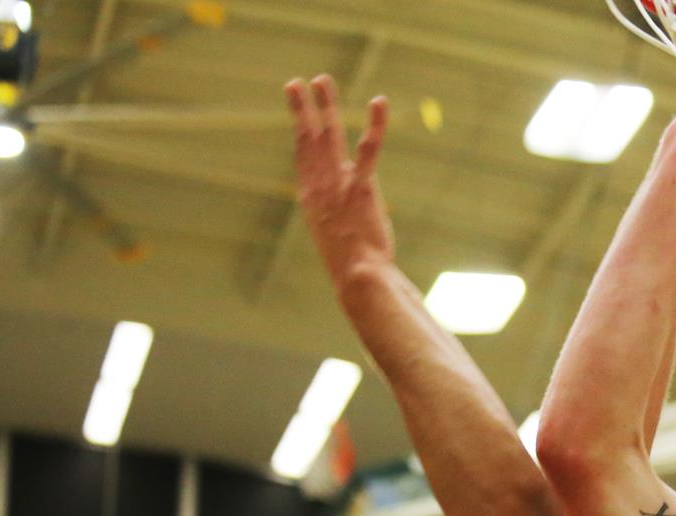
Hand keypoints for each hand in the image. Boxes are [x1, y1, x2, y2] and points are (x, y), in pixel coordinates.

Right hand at [286, 74, 393, 285]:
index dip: (299, 129)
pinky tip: (379, 102)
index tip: (296, 108)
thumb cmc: (350, 263)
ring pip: (329, 134)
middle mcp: (320, 185)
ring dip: (326, 104)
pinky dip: (375, 124)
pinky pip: (369, 149)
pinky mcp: (362, 188)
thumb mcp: (334, 235)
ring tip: (321, 79)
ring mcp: (338, 184)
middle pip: (308, 137)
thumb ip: (335, 215)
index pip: (302, 154)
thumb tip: (339, 212)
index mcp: (311, 195)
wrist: (357, 277)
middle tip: (296, 82)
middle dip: (302, 107)